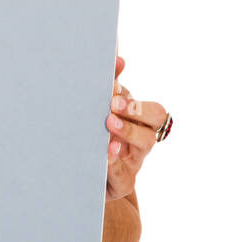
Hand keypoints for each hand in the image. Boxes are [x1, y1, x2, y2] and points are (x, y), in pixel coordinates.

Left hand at [105, 54, 164, 201]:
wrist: (86, 173)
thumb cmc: (100, 134)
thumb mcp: (106, 110)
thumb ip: (113, 85)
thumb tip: (118, 58)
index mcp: (142, 122)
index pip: (155, 111)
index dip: (139, 103)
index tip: (116, 92)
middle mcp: (142, 142)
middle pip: (153, 128)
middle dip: (135, 115)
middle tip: (111, 108)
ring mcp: (134, 163)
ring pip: (141, 150)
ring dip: (126, 135)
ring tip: (108, 128)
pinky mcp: (122, 184)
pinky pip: (121, 176)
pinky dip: (113, 164)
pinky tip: (103, 155)